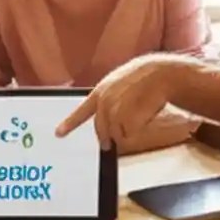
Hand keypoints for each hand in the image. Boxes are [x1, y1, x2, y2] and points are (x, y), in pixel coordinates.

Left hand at [56, 57, 182, 149]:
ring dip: (124, 133)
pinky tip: (143, 116)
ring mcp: (114, 111)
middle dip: (105, 138)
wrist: (160, 74)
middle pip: (101, 129)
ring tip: (137, 118)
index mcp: (100, 92)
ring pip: (116, 134)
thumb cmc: (144, 77)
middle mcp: (104, 102)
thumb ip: (109, 97)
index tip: (58, 134)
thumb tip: (105, 117)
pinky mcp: (126, 119)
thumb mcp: (121, 82)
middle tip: (107, 146)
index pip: (82, 111)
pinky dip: (135, 131)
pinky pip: (128, 135)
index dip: (69, 124)